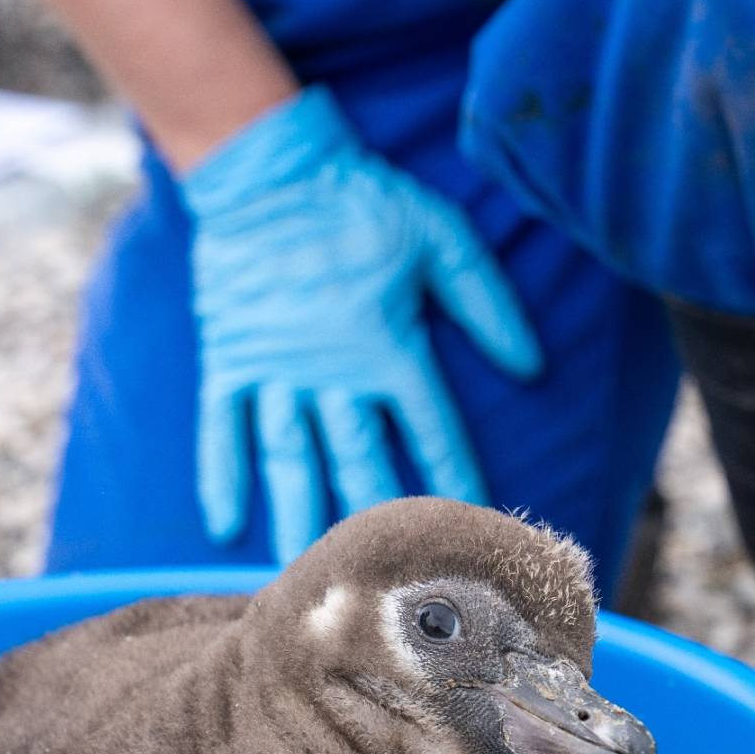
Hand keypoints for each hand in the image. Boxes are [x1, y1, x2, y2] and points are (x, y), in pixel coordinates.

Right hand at [181, 87, 540, 562]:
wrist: (268, 170)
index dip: (454, 477)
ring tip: (302, 578)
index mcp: (388, 345)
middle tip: (385, 583)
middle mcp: (330, 372)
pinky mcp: (230, 363)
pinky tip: (225, 526)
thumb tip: (531, 368)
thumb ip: (487, 304)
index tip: (471, 526)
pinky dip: (223, 477)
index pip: (430, 428)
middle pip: (357, 462)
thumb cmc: (361, 200)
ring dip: (298, 519)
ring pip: (290, 460)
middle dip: (375, 524)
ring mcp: (274, 372)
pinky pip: (224, 431)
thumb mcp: (440, 237)